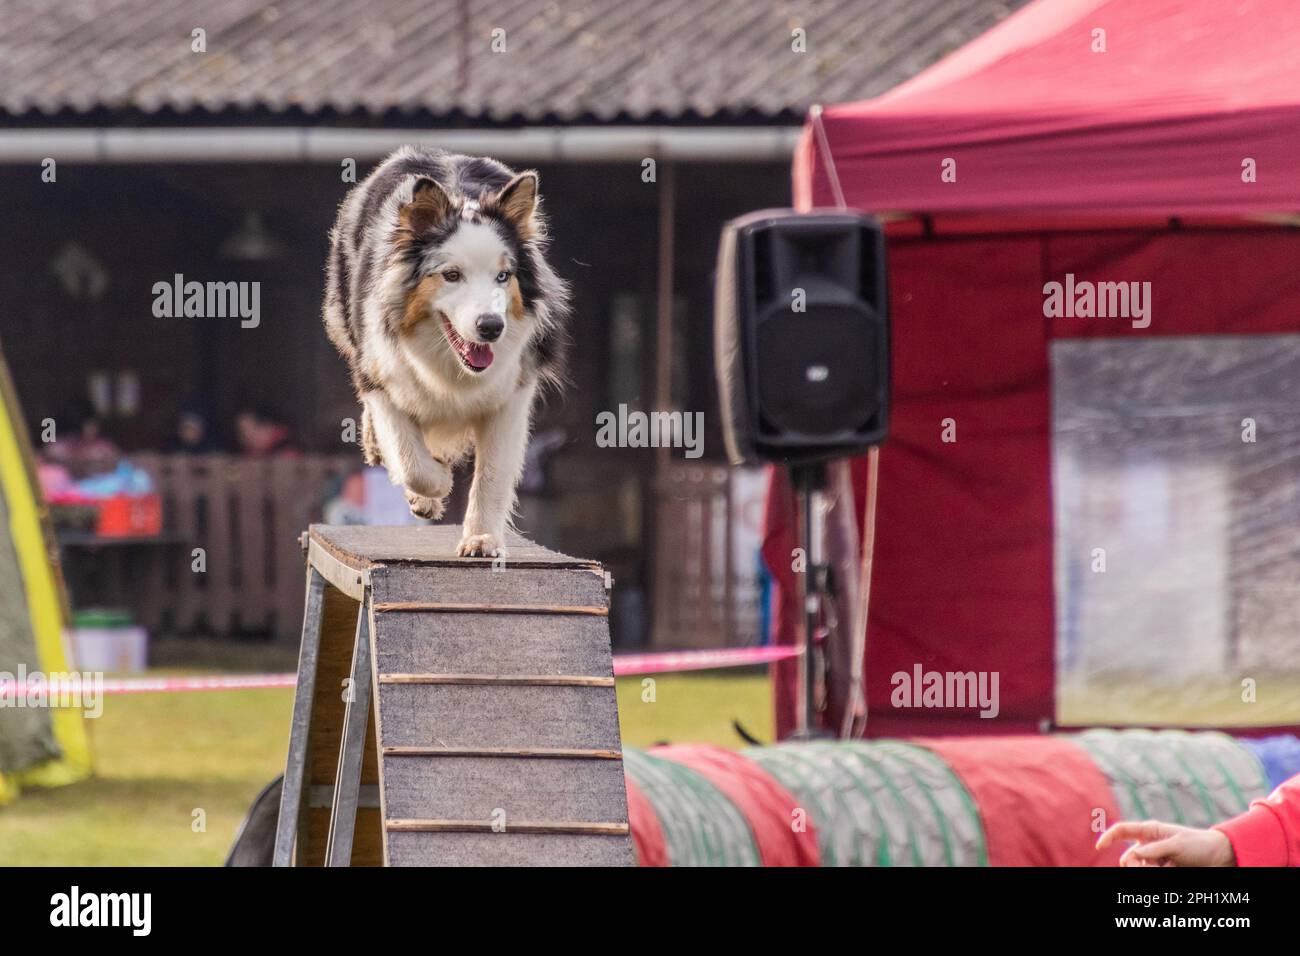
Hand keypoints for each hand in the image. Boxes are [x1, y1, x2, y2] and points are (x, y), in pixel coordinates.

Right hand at [1097, 820, 1235, 866]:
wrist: (1220, 858)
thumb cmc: (1199, 845)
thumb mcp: (1177, 844)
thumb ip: (1154, 849)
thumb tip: (1133, 855)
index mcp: (1150, 831)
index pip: (1123, 830)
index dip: (1108, 836)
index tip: (1099, 847)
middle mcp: (1149, 845)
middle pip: (1129, 857)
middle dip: (1135, 865)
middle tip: (1154, 868)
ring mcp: (1156, 859)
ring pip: (1140, 868)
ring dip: (1149, 871)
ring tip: (1170, 868)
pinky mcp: (1164, 870)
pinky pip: (1151, 874)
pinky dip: (1158, 874)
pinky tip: (1173, 870)